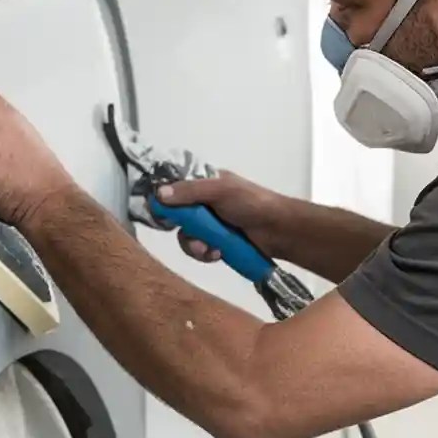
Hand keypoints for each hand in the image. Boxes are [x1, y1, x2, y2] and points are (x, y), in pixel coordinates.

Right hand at [156, 171, 289, 261]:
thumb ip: (189, 191)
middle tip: (192, 234)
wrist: (280, 230)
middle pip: (175, 216)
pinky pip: (198, 249)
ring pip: (185, 236)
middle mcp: (203, 202)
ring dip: (194, 245)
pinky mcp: (215, 242)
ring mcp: (209, 224)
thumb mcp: (220, 190)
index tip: (158, 212)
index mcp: (203, 183)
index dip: (163, 200)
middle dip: (183, 228)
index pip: (173, 188)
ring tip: (209, 249)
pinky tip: (217, 254)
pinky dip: (204, 253)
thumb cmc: (252, 203)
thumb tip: (157, 195)